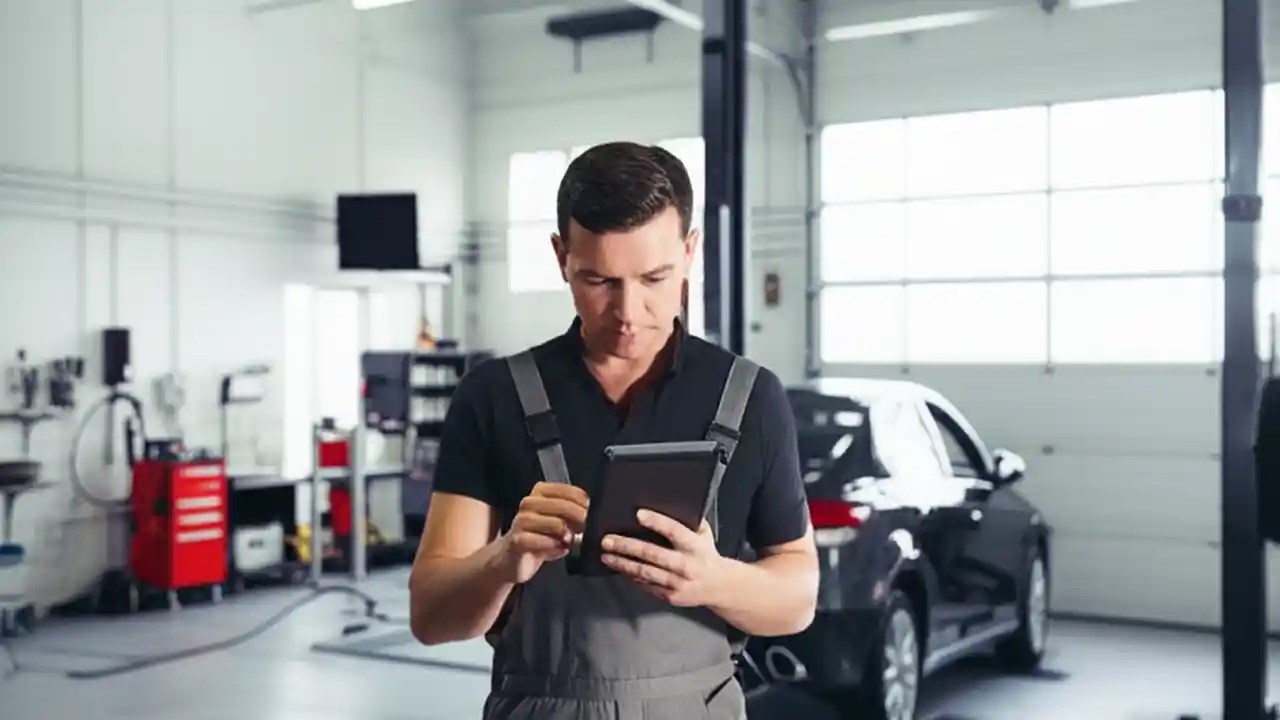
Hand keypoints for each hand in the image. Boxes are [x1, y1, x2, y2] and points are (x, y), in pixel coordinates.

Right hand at [497, 482, 588, 584]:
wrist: (512, 559)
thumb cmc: (539, 538)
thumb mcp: (557, 522)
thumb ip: (571, 515)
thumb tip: (590, 514)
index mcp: (540, 493)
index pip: (565, 490)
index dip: (581, 500)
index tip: (591, 509)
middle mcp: (529, 503)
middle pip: (561, 505)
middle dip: (579, 516)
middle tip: (587, 527)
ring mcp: (521, 521)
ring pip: (552, 522)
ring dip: (566, 532)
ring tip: (571, 539)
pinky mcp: (517, 540)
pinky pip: (540, 540)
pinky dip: (554, 545)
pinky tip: (560, 548)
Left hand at [600, 510, 726, 607]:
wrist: (719, 587)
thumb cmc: (706, 554)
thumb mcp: (704, 534)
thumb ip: (689, 521)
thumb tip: (667, 503)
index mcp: (695, 546)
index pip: (674, 531)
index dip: (656, 522)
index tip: (638, 514)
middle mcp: (686, 565)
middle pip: (652, 554)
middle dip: (627, 546)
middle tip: (608, 540)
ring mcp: (677, 583)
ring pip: (645, 572)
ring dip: (623, 563)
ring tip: (606, 556)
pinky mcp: (670, 596)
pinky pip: (646, 585)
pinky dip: (631, 576)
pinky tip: (619, 568)